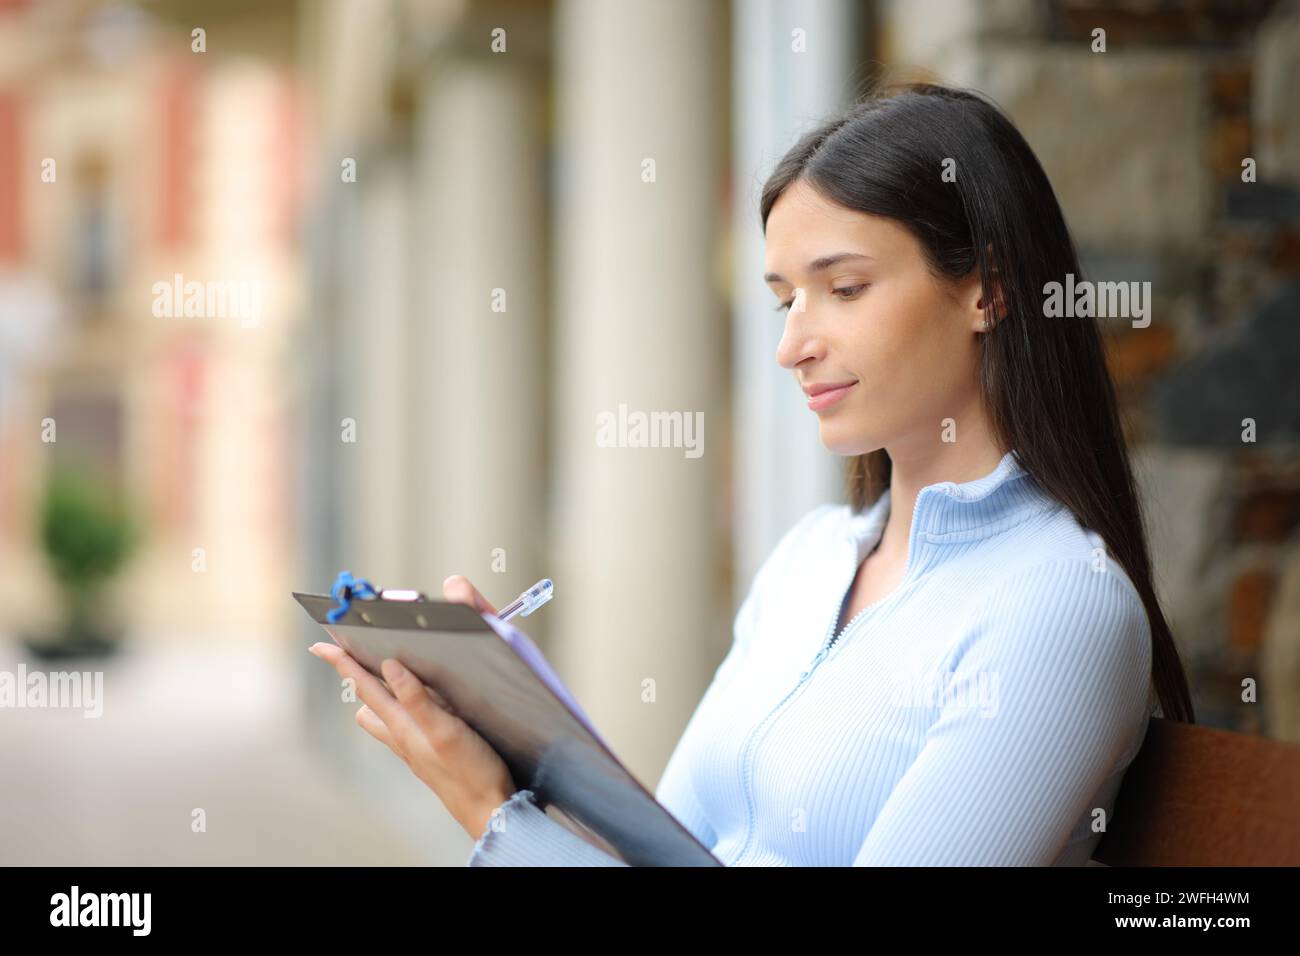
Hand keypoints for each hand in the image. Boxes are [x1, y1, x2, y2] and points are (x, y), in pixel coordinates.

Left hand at [307, 574, 514, 840]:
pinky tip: (417, 702)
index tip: (321, 647)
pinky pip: (401, 723)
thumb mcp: (444, 730)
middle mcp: (401, 734)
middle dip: (355, 675)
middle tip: (350, 653)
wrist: (487, 808)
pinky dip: (399, 706)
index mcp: (401, 725)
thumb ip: (416, 699)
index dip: (342, 664)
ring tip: (382, 671)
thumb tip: (390, 667)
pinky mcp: (426, 751)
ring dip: (377, 693)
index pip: (364, 687)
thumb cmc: (470, 773)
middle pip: (367, 700)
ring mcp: (413, 745)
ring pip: (382, 715)